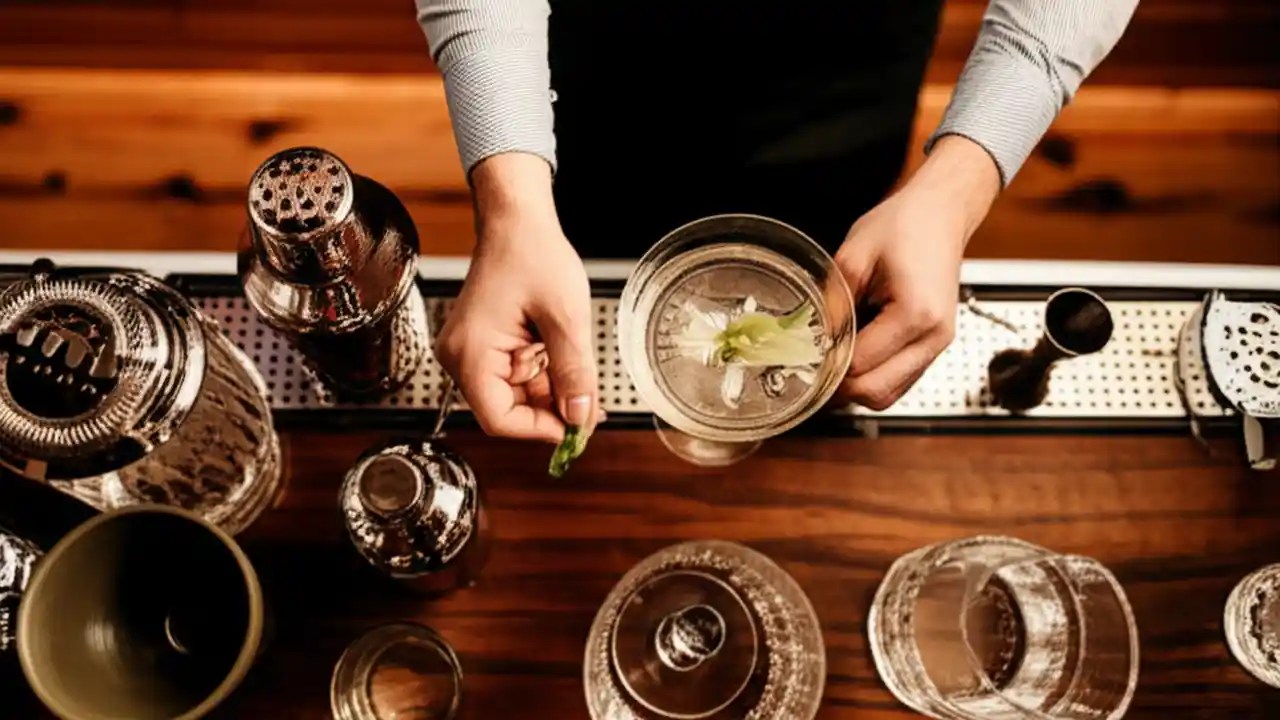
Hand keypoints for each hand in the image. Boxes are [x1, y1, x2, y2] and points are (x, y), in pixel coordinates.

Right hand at [435, 153, 600, 441]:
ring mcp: (471, 352)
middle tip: (590, 408)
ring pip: (515, 396)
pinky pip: (515, 377)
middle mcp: (462, 357)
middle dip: (551, 411)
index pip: (499, 419)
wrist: (518, 223)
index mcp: (472, 353)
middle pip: (507, 411)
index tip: (577, 429)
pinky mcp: (484, 347)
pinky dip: (543, 377)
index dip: (540, 430)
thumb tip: (582, 417)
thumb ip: (574, 372)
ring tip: (582, 376)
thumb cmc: (533, 254)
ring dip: (550, 393)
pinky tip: (564, 362)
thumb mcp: (565, 318)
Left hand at [834, 136, 999, 409]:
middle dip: (839, 388)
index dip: (827, 364)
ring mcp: (937, 345)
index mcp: (916, 314)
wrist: (942, 213)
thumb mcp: (854, 257)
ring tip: (828, 368)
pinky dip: (873, 379)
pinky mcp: (933, 345)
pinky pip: (899, 380)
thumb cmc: (905, 225)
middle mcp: (933, 337)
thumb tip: (813, 340)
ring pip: (889, 395)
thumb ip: (833, 303)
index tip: (803, 356)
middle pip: (876, 392)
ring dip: (856, 389)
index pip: (860, 363)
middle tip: (810, 373)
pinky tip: (851, 360)